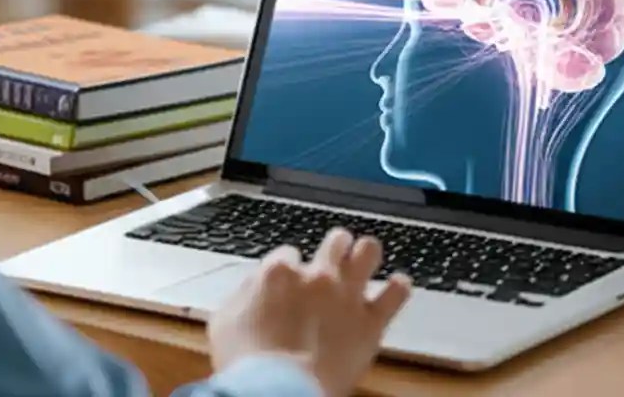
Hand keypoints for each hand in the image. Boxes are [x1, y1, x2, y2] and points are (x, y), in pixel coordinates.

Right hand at [207, 228, 412, 396]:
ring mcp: (347, 296)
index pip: (288, 254)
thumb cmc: (246, 360)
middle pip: (335, 241)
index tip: (290, 280)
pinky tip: (397, 285)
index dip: (289, 267)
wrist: (278, 390)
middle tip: (334, 256)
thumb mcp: (225, 319)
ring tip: (366, 257)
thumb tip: (257, 284)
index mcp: (279, 273)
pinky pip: (396, 292)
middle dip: (335, 246)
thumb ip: (245, 293)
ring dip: (366, 253)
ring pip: (369, 251)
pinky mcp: (371, 321)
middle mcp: (317, 276)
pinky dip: (398, 287)